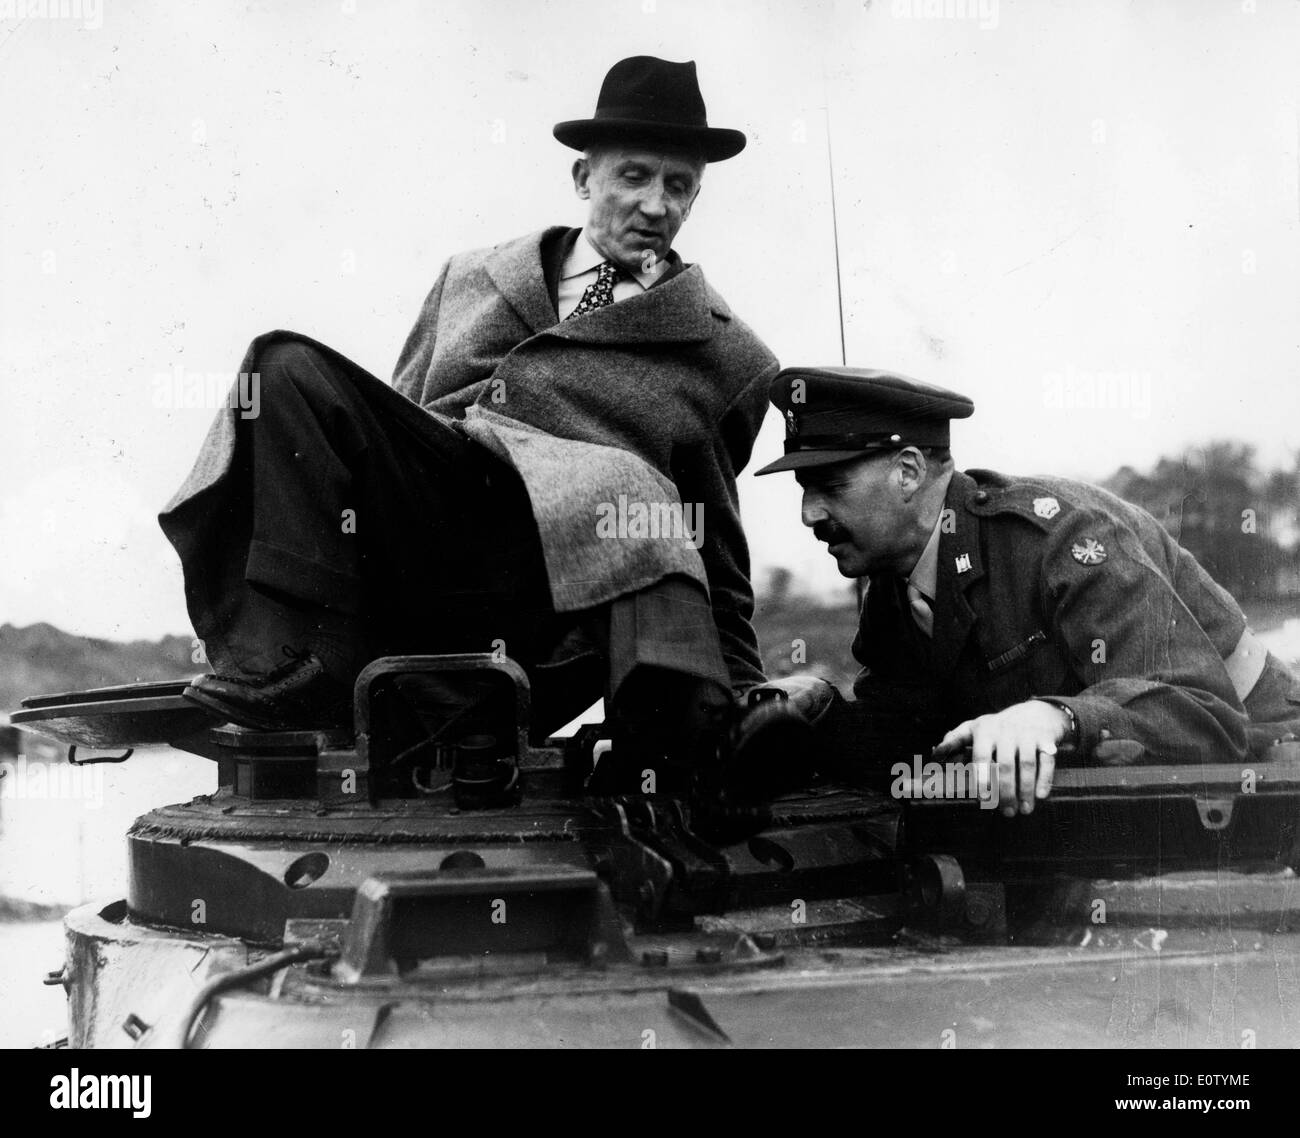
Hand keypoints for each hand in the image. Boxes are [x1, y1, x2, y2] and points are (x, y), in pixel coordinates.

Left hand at [932, 700, 1068, 816]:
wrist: (1036, 712)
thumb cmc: (998, 726)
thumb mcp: (974, 727)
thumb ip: (954, 740)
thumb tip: (934, 755)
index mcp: (984, 731)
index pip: (981, 757)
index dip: (981, 778)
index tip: (982, 799)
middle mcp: (1005, 731)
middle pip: (1005, 766)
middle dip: (1005, 792)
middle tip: (1006, 812)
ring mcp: (1026, 735)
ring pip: (1026, 765)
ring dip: (1025, 790)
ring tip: (1024, 810)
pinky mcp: (1046, 740)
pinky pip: (1047, 761)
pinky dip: (1044, 779)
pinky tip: (1041, 796)